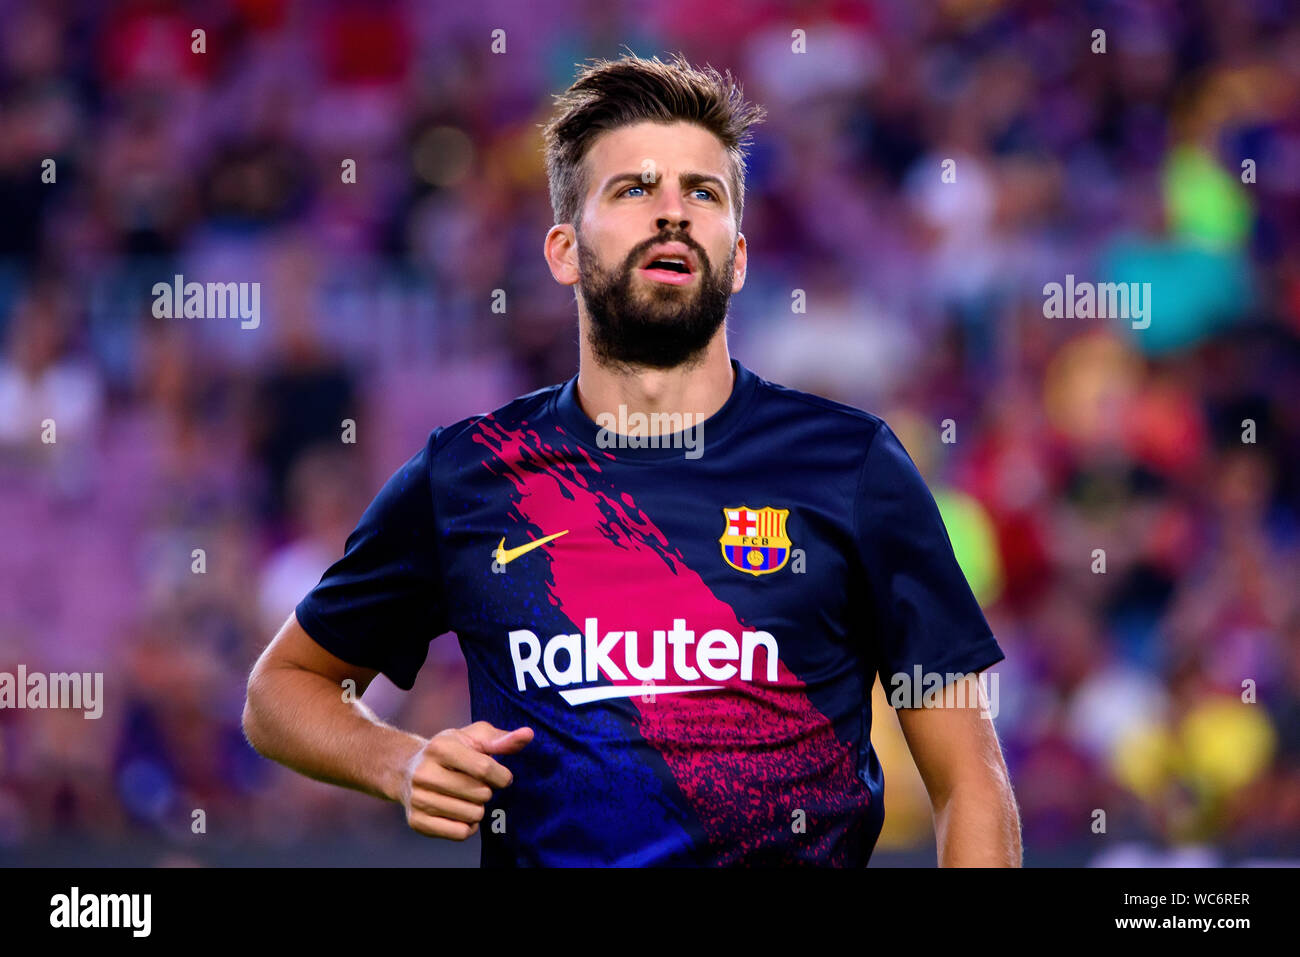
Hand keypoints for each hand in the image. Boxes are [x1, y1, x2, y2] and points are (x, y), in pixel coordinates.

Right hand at [399, 721, 533, 839]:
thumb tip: (528, 734)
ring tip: (467, 798)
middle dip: (487, 791)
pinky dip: (469, 826)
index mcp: (440, 747)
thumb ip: (502, 739)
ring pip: (472, 815)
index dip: (502, 776)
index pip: (485, 768)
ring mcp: (418, 799)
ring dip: (478, 809)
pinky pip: (460, 833)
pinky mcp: (417, 821)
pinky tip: (461, 812)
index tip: (502, 776)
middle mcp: (424, 773)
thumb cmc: (450, 751)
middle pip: (480, 794)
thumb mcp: (474, 738)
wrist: (407, 770)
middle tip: (476, 785)